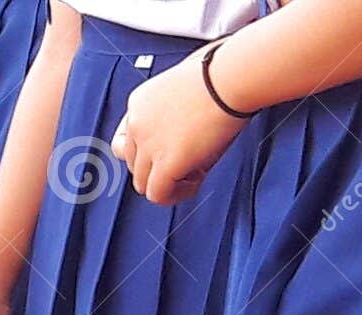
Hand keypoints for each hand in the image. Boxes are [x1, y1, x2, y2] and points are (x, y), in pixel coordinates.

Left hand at [110, 50, 247, 204]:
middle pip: (134, 164)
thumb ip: (176, 103)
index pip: (127, 140)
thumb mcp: (185, 80)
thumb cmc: (222, 71)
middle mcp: (137, 124)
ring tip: (196, 170)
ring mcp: (149, 145)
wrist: (233, 76)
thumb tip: (186, 119)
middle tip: (190, 158)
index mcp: (139, 102)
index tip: (170, 149)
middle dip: (160, 167)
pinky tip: (195, 182)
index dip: (150, 150)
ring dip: (168, 182)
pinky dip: (175, 195)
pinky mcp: (166, 162)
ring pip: (143, 183)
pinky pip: (158, 195)